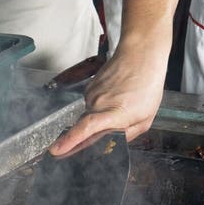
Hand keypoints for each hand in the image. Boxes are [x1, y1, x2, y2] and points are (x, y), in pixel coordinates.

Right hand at [49, 43, 167, 155]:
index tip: (56, 149)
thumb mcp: (146, 117)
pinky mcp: (90, 87)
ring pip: (90, 115)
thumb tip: (115, 142)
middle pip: (85, 127)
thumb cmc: (147, 83)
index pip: (86, 128)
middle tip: (110, 126)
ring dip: (101, 116)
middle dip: (90, 135)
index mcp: (114, 113)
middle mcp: (99, 103)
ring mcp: (92, 94)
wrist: (141, 54)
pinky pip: (92, 103)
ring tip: (122, 103)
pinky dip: (102, 104)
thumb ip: (128, 134)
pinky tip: (117, 96)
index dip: (70, 140)